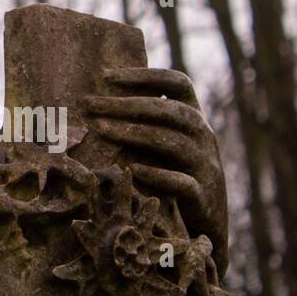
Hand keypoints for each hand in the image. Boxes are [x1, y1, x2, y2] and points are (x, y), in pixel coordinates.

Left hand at [81, 67, 228, 274]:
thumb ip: (142, 121)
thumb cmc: (173, 171)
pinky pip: (182, 182)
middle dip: (126, 105)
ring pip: (172, 142)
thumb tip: (93, 100)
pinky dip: (157, 175)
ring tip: (100, 130)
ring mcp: (206, 165)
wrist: (207, 220)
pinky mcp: (203, 196)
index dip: (144, 76)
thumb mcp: (163, 142)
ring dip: (133, 134)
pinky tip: (131, 169)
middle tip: (89, 104)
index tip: (106, 76)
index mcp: (194, 117)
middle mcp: (204, 136)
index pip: (178, 83)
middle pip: (169, 110)